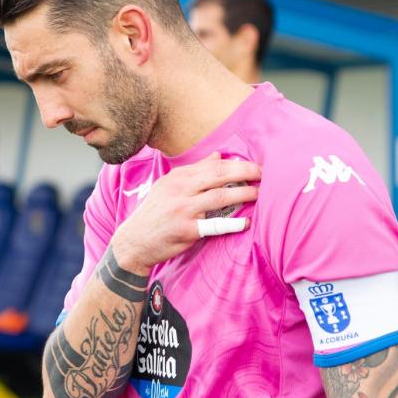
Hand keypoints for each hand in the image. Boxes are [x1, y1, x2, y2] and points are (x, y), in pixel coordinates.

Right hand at [110, 152, 259, 274]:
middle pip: (217, 175)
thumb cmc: (155, 214)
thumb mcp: (168, 187)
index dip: (235, 164)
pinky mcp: (185, 230)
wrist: (133, 241)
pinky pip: (214, 225)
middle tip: (264, 173)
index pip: (212, 165)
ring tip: (259, 193)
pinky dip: (232, 223)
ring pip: (218, 196)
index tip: (254, 164)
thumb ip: (194, 172)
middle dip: (244, 172)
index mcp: (177, 177)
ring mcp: (182, 209)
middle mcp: (179, 190)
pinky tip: (246, 222)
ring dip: (243, 193)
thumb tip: (218, 156)